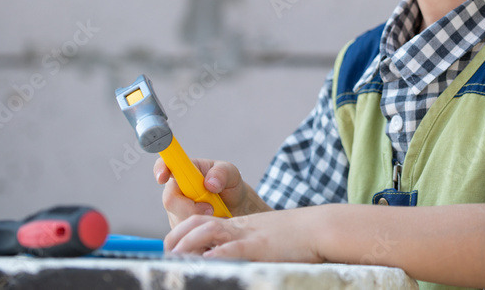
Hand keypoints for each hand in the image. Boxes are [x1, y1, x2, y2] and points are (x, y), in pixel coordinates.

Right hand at [154, 158, 269, 227]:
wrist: (236, 210)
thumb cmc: (230, 187)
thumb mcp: (232, 174)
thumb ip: (222, 173)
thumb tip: (210, 183)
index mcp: (185, 171)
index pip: (165, 166)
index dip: (160, 170)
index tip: (163, 177)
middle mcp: (176, 190)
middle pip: (170, 200)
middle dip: (189, 207)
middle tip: (210, 209)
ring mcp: (175, 210)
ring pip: (177, 219)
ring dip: (197, 220)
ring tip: (215, 215)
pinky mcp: (179, 228)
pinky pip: (183, 234)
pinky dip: (199, 232)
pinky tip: (211, 225)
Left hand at [164, 207, 331, 262]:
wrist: (319, 228)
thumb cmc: (296, 237)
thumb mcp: (265, 238)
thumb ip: (245, 246)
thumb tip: (225, 260)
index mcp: (239, 225)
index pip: (202, 222)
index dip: (181, 231)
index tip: (170, 246)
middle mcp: (238, 226)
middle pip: (197, 224)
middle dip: (176, 237)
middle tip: (164, 253)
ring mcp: (247, 235)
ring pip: (207, 232)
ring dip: (186, 245)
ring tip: (173, 258)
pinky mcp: (258, 246)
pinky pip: (230, 249)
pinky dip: (213, 255)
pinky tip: (203, 262)